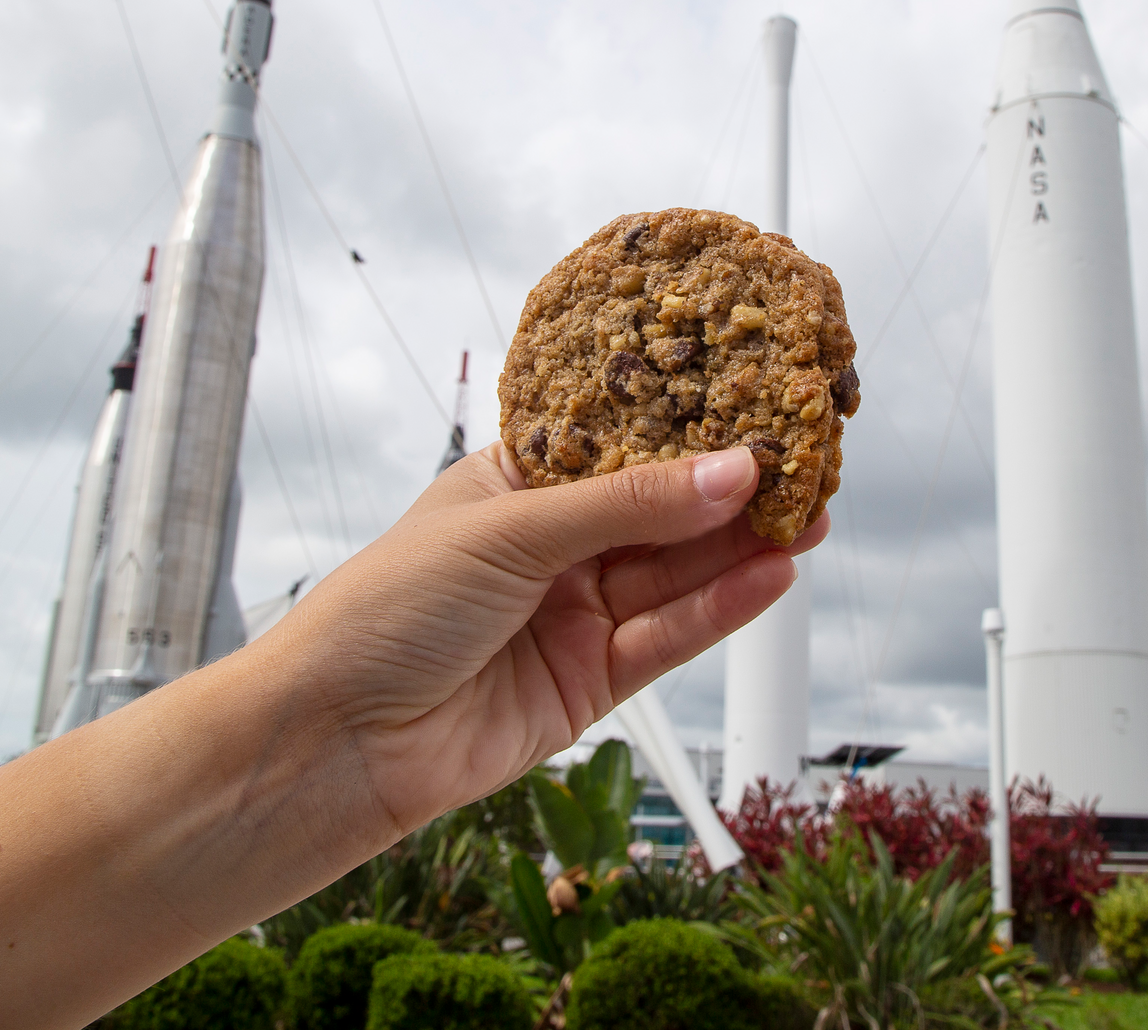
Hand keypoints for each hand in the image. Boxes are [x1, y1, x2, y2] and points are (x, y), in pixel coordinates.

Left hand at [280, 442, 827, 836]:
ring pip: (672, 574)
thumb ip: (627, 505)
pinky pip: (668, 637)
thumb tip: (731, 472)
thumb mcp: (510, 531)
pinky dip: (720, 609)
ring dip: (740, 547)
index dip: (684, 428)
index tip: (753, 406)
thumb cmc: (388, 609)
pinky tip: (771, 575)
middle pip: (656, 510)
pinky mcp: (591, 682)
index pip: (617, 444)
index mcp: (514, 483)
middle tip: (805, 463)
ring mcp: (571, 614)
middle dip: (729, 490)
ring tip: (809, 514)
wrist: (338, 740)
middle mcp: (548, 546)